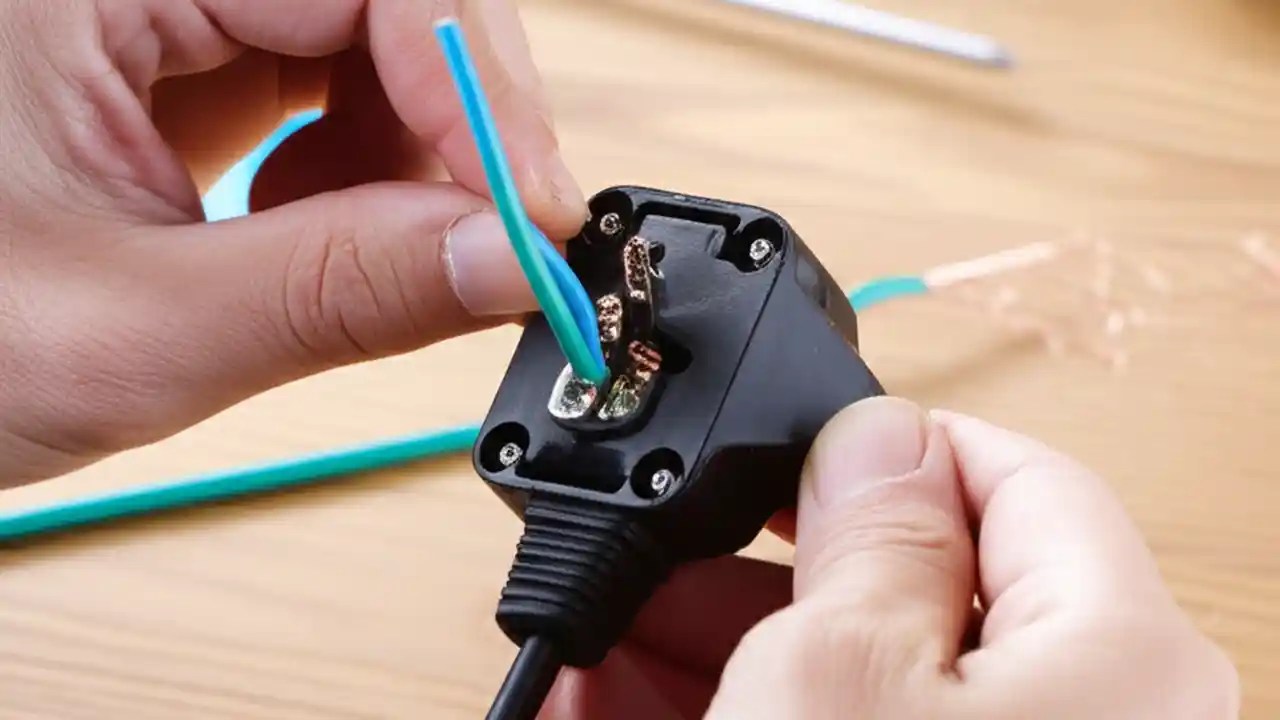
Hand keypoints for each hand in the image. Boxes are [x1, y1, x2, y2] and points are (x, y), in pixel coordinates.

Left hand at [0, 0, 583, 483]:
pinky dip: (346, 156)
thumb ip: (342, 293)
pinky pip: (307, 72)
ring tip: (372, 247)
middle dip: (454, 117)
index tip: (530, 208)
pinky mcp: (160, 54)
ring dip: (405, 145)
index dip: (470, 84)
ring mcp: (141, 9)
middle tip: (494, 235)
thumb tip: (511, 260)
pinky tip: (305, 224)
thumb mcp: (132, 331)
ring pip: (357, 31)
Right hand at [540, 398, 1239, 718]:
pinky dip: (741, 710)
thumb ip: (872, 524)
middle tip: (656, 559)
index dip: (880, 442)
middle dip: (757, 568)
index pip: (1012, 471)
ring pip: (861, 674)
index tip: (779, 454)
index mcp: (1118, 653)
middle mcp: (1091, 711)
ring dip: (721, 647)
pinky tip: (622, 702)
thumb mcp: (842, 671)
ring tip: (598, 648)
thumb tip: (879, 430)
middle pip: (915, 585)